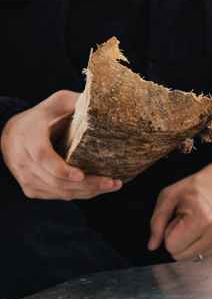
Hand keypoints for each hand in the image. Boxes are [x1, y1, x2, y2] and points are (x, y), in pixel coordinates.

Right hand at [0, 91, 121, 198]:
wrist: (10, 134)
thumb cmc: (40, 117)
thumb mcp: (57, 102)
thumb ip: (77, 102)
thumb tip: (105, 102)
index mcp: (28, 137)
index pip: (42, 157)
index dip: (61, 169)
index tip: (81, 175)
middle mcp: (23, 161)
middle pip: (56, 180)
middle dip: (87, 184)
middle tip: (113, 183)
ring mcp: (25, 178)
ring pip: (59, 192)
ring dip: (88, 192)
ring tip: (112, 186)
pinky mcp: (30, 189)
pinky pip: (57, 196)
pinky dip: (79, 194)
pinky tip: (97, 189)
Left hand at [147, 161, 211, 260]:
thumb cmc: (200, 185)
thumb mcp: (170, 195)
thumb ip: (157, 221)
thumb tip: (152, 246)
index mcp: (201, 219)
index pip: (171, 247)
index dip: (170, 232)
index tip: (179, 218)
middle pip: (182, 256)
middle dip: (181, 240)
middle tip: (189, 222)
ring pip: (195, 258)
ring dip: (193, 243)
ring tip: (200, 224)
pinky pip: (208, 256)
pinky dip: (205, 244)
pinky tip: (210, 228)